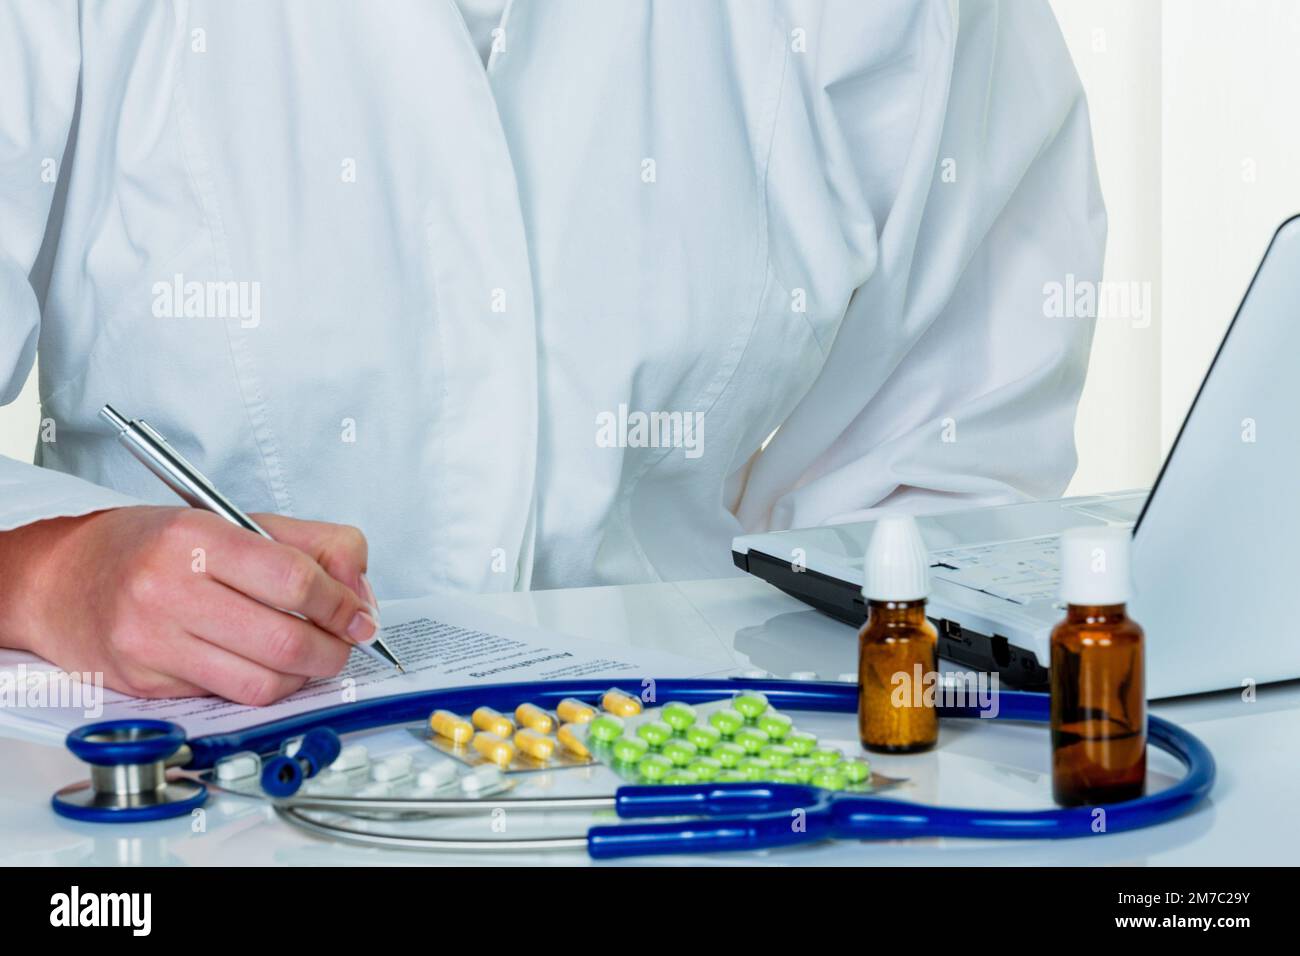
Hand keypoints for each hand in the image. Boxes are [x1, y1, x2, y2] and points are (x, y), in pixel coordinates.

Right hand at [0, 506, 379, 704]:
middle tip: (345, 641)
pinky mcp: (148, 683)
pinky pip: (230, 696)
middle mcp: (169, 589)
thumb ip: (312, 545)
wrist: (64, 579)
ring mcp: (153, 643)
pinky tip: (265, 664)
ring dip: (305, 676)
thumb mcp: (235, 520)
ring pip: (263, 682)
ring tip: (310, 656)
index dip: (342, 603)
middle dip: (334, 648)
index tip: (360, 614)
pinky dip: (264, 685)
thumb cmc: (155, 546)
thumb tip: (359, 593)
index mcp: (197, 537)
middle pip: (286, 640)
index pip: (294, 580)